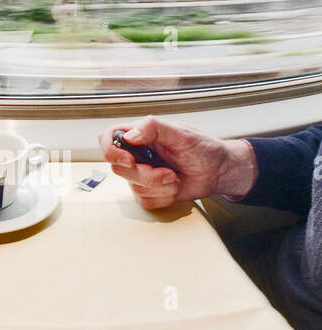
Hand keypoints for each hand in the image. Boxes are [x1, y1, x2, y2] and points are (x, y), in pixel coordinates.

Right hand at [103, 116, 255, 208]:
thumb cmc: (205, 149)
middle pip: (119, 168)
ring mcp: (142, 173)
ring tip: (176, 178)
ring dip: (159, 187)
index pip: (108, 138)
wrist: (220, 171)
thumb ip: (153, 128)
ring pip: (133, 187)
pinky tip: (174, 188)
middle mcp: (137, 154)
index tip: (129, 160)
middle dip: (146, 175)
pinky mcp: (150, 191)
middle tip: (168, 172)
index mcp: (140, 135)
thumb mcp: (182, 133)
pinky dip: (163, 198)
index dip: (111, 151)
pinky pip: (144, 201)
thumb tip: (130, 136)